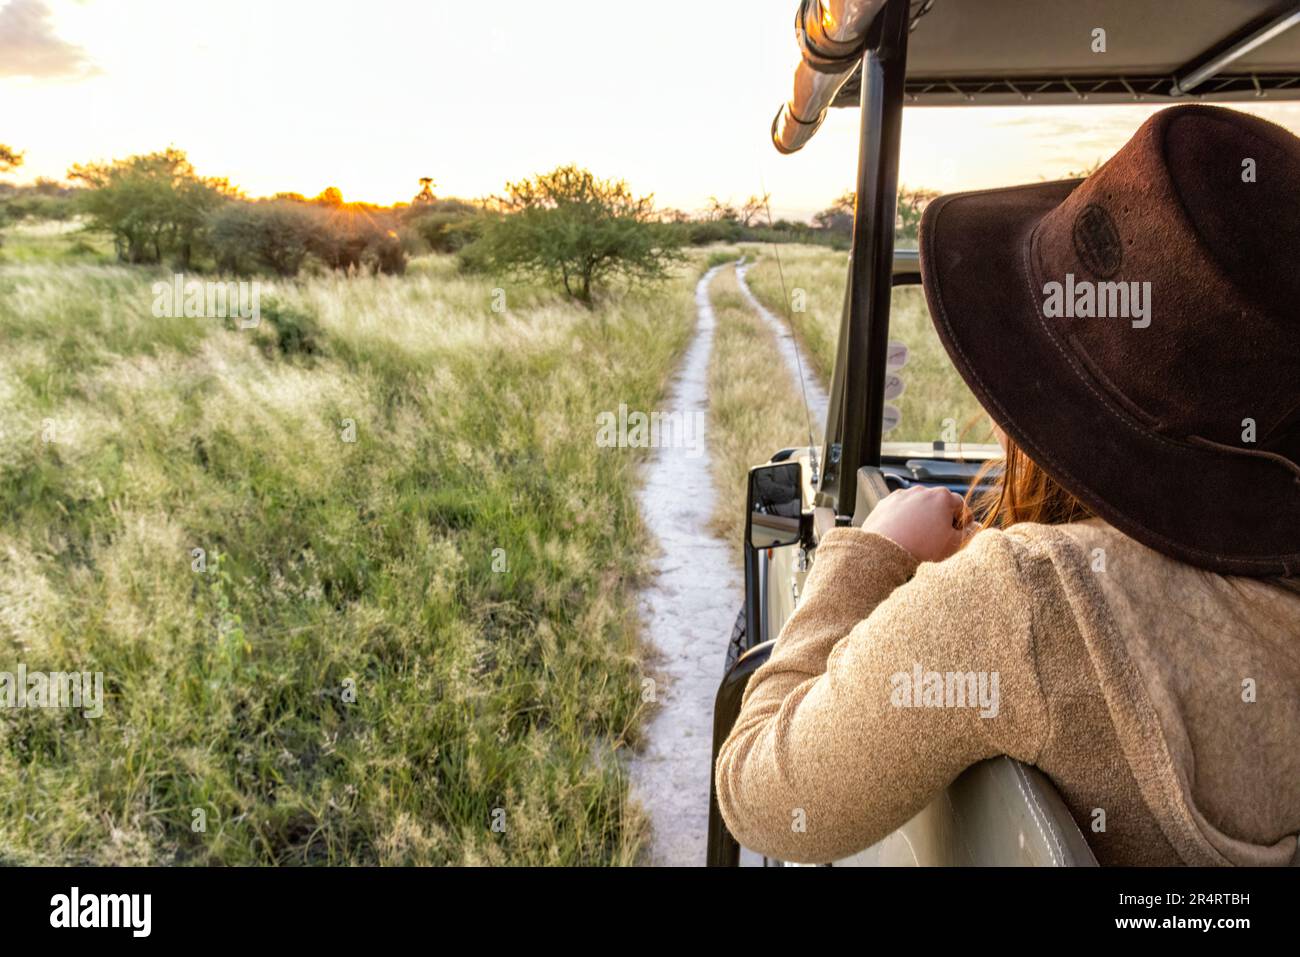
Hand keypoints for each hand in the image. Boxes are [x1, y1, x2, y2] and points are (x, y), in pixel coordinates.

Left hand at [860, 485, 979, 562]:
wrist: (885, 551)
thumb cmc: (921, 548)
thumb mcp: (953, 544)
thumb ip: (970, 534)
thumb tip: (978, 528)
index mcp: (942, 496)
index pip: (960, 505)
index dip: (963, 521)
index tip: (959, 533)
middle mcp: (921, 491)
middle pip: (938, 504)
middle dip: (941, 518)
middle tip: (939, 539)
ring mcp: (901, 495)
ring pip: (918, 507)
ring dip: (921, 518)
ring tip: (918, 539)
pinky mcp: (885, 504)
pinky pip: (899, 510)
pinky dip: (903, 520)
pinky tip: (903, 535)